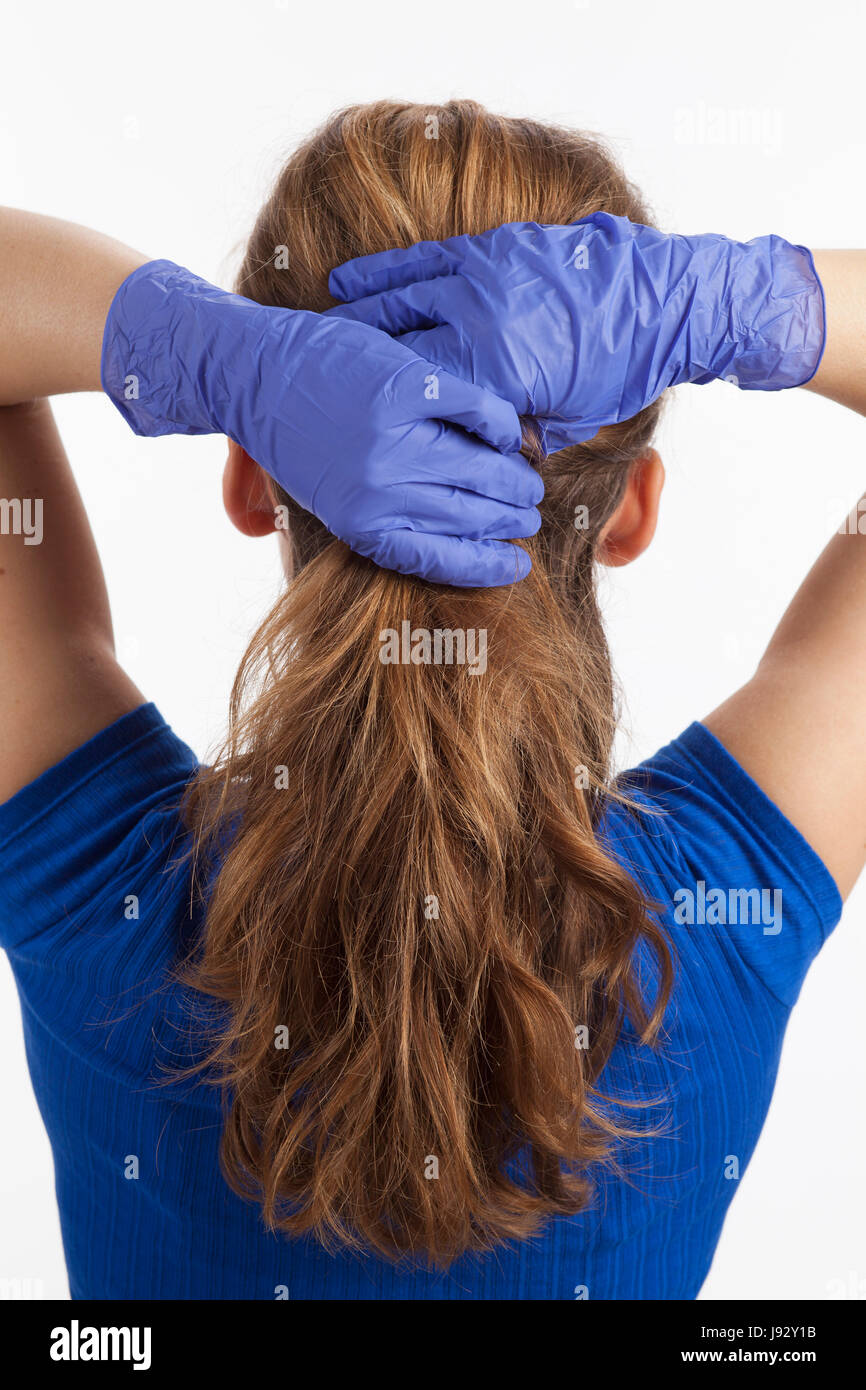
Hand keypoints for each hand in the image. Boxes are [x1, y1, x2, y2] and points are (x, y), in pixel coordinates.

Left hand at [101, 260, 542, 586]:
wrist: (251, 372)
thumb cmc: (292, 439)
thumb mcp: (328, 500)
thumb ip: (380, 527)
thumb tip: (454, 554)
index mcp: (362, 523)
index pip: (444, 557)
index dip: (489, 564)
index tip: (519, 565)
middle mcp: (380, 488)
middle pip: (471, 513)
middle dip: (510, 518)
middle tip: (528, 513)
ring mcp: (393, 435)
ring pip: (480, 466)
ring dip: (513, 476)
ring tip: (527, 481)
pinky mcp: (404, 385)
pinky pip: (475, 411)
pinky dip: (500, 424)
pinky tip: (512, 434)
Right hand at [327, 213, 825, 453]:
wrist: (662, 297)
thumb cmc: (621, 369)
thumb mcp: (569, 418)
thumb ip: (519, 434)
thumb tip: (481, 454)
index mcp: (498, 372)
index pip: (429, 406)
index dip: (404, 429)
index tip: (375, 443)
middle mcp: (479, 324)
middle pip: (403, 358)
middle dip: (370, 384)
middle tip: (338, 403)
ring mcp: (478, 281)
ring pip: (399, 306)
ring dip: (359, 326)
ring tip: (326, 348)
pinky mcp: (484, 250)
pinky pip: (417, 262)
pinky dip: (379, 276)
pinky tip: (345, 286)